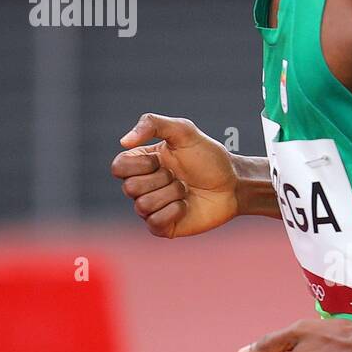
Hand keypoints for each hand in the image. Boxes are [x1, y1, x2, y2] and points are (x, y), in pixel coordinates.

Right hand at [110, 113, 239, 237]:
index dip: (141, 164)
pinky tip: (186, 205)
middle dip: (161, 179)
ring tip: (185, 189)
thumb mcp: (183, 131)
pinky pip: (154, 222)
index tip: (162, 159)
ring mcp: (152, 208)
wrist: (233, 184)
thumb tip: (123, 141)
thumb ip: (152, 124)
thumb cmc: (209, 157)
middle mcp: (142, 186)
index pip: (118, 167)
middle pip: (129, 188)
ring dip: (171, 194)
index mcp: (141, 163)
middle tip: (178, 175)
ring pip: (142, 206)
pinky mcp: (162, 227)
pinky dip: (174, 211)